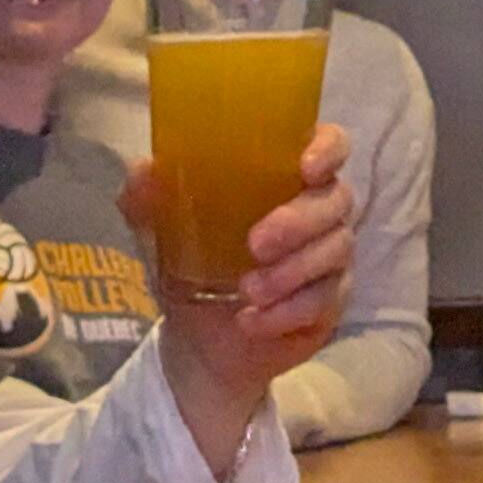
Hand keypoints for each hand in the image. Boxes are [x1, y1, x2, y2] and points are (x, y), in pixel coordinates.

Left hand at [126, 125, 355, 481]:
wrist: (195, 338)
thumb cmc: (188, 263)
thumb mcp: (157, 229)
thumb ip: (146, 197)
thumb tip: (145, 171)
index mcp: (284, 175)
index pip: (331, 144)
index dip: (328, 149)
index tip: (306, 168)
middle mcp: (317, 209)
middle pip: (336, 199)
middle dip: (299, 222)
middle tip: (255, 245)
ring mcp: (329, 256)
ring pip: (336, 250)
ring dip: (291, 272)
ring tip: (247, 291)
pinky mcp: (330, 301)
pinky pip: (326, 300)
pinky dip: (288, 311)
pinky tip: (253, 321)